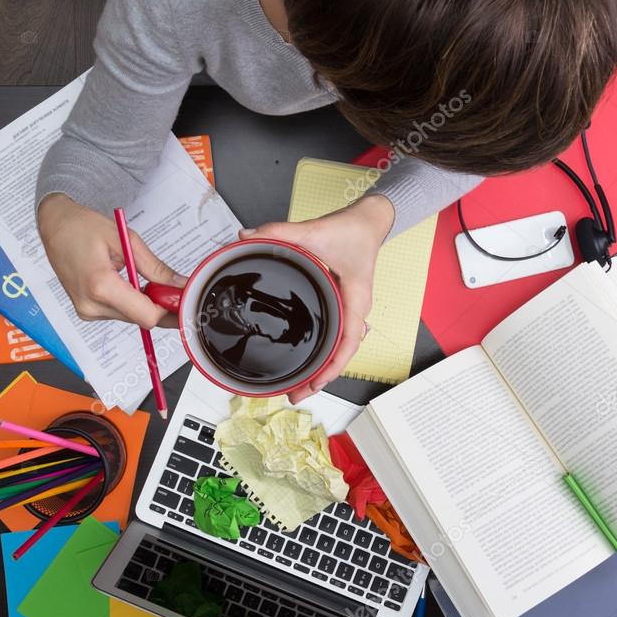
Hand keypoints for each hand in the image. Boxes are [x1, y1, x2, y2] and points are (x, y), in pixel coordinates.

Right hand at [38, 193, 185, 327]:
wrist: (55, 226)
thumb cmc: (84, 227)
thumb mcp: (127, 240)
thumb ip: (156, 268)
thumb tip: (179, 284)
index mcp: (101, 286)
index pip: (147, 315)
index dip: (169, 308)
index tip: (182, 297)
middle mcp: (91, 305)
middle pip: (141, 319)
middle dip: (160, 305)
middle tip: (172, 286)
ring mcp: (86, 311)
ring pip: (131, 318)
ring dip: (145, 303)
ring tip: (143, 278)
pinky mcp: (86, 311)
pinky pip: (119, 313)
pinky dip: (131, 302)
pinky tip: (129, 282)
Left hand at [238, 194, 394, 403]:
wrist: (369, 221)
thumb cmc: (353, 231)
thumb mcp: (315, 230)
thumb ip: (281, 232)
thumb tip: (247, 237)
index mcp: (355, 299)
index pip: (348, 342)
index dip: (332, 367)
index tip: (315, 384)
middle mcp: (355, 309)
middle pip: (342, 353)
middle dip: (321, 377)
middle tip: (296, 395)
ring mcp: (350, 308)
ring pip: (339, 348)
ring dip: (322, 368)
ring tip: (300, 386)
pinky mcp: (342, 304)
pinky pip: (336, 335)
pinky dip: (324, 352)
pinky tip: (309, 359)